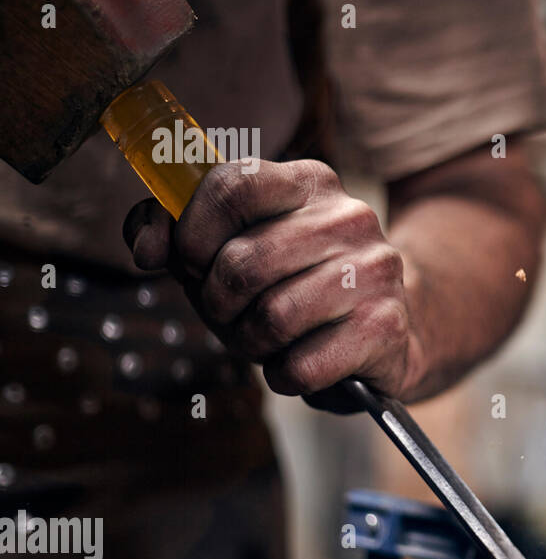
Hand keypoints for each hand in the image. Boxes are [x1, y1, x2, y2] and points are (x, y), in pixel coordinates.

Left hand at [124, 159, 416, 409]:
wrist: (385, 329)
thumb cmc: (293, 284)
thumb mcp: (234, 246)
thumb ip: (175, 232)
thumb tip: (147, 250)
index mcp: (309, 182)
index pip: (232, 185)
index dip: (194, 233)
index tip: (192, 262)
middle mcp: (350, 217)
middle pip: (244, 262)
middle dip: (219, 304)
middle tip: (230, 314)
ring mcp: (374, 271)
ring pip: (274, 318)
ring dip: (252, 344)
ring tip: (266, 340)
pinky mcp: (384, 326)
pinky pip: (303, 365)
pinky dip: (285, 376)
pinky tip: (298, 363)